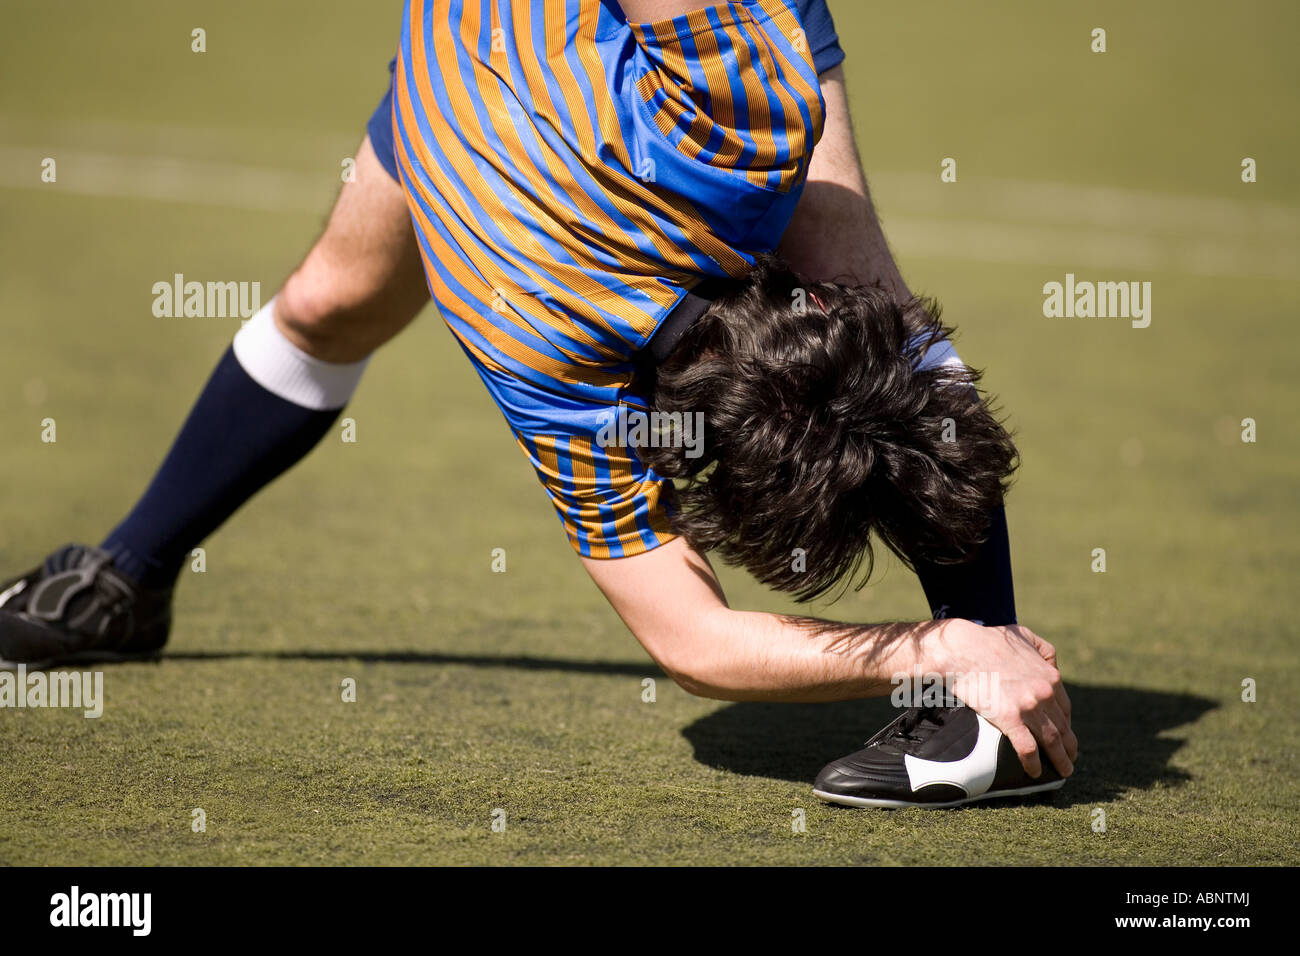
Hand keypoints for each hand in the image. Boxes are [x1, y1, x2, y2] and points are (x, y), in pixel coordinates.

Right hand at [926, 620, 1077, 778]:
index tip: (1064, 734)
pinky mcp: (1010, 719)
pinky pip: (1028, 748)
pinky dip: (1034, 763)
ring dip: (1060, 760)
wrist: (961, 649)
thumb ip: (1043, 649)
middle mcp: (1044, 693)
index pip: (1065, 708)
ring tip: (1062, 770)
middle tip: (1069, 758)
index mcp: (1050, 676)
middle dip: (1069, 746)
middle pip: (1063, 727)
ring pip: (1052, 741)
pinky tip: (1034, 771)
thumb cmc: (987, 640)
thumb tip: (1053, 664)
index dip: (1066, 724)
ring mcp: (1029, 707)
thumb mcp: (1024, 635)